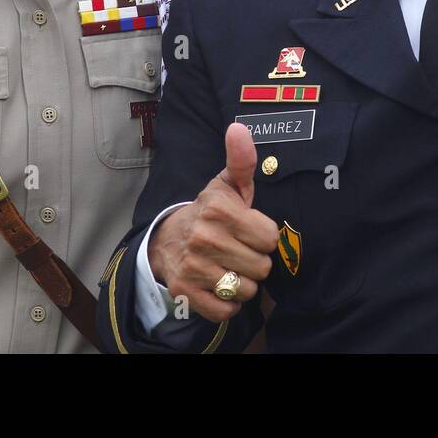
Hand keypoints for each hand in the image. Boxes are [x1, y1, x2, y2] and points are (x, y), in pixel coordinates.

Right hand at [148, 122, 278, 322]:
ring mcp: (194, 268)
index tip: (249, 230)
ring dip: (243, 283)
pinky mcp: (186, 293)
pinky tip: (219, 284)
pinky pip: (227, 310)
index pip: (270, 238)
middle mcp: (205, 238)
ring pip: (247, 290)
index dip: (263, 236)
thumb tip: (238, 127)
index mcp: (219, 210)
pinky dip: (228, 303)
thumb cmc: (209, 211)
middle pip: (262, 267)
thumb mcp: (227, 185)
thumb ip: (241, 160)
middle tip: (238, 249)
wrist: (167, 240)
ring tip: (229, 266)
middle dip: (255, 261)